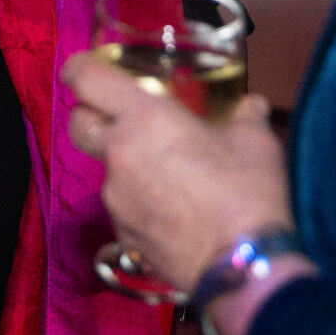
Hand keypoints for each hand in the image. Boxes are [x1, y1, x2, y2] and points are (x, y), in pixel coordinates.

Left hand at [63, 56, 292, 293]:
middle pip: (79, 123)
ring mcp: (115, 198)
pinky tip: (173, 211)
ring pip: (106, 169)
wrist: (242, 265)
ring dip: (128, 165)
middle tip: (124, 118)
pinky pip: (123, 207)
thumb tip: (251, 106)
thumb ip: (246, 116)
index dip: (81, 68)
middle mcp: (119, 154)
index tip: (88, 68)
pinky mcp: (121, 234)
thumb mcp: (256, 141)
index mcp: (144, 118)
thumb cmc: (247, 192)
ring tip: (169, 176)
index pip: (86, 79)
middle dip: (92, 115)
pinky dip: (140, 202)